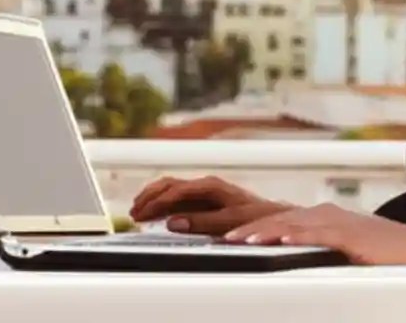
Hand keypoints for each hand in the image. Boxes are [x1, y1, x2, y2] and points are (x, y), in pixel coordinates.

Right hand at [128, 175, 291, 235]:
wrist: (272, 215)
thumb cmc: (255, 216)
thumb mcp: (229, 221)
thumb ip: (201, 221)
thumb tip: (173, 222)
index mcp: (210, 185)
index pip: (176, 190)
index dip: (156, 202)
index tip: (141, 214)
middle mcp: (205, 184)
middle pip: (169, 184)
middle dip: (149, 197)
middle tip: (133, 213)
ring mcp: (204, 189)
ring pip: (170, 188)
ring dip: (152, 198)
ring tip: (136, 211)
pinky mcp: (204, 197)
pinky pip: (176, 196)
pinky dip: (161, 202)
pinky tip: (153, 212)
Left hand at [222, 202, 405, 265]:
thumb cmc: (383, 253)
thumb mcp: (343, 249)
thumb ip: (318, 250)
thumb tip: (293, 259)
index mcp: (323, 217)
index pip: (279, 219)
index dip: (253, 226)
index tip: (229, 235)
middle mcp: (326, 214)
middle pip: (278, 217)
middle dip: (249, 226)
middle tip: (222, 236)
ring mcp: (337, 222)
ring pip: (291, 223)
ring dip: (263, 231)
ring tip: (238, 239)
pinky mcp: (349, 235)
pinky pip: (317, 234)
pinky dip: (296, 235)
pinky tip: (279, 239)